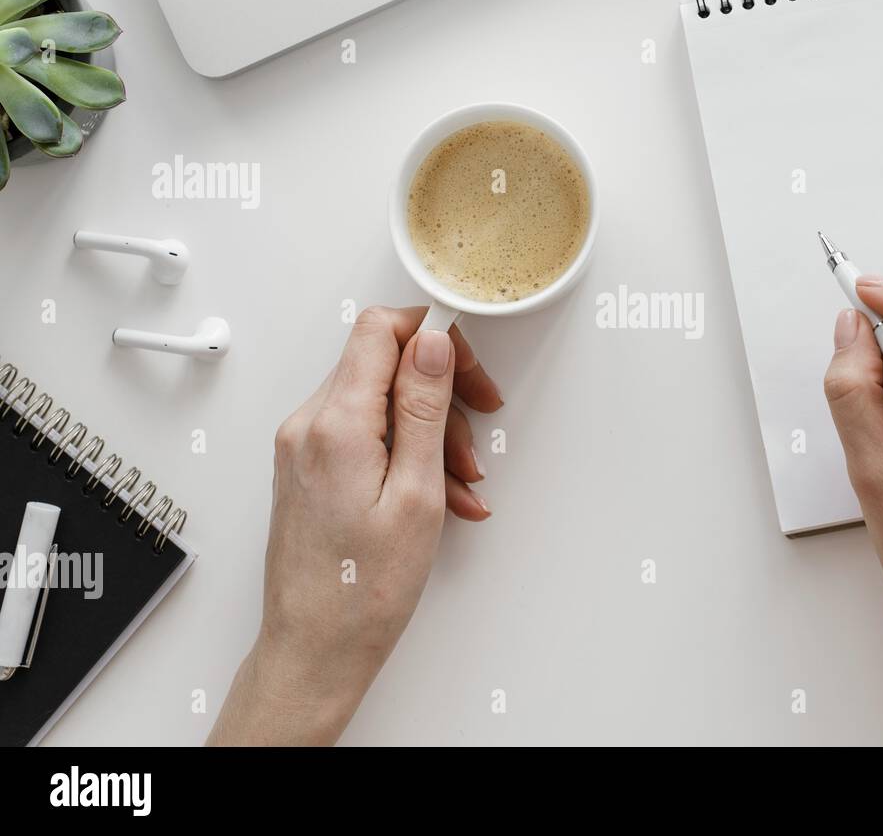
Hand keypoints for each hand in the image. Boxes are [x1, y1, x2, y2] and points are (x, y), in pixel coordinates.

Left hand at [209, 307, 502, 744]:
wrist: (314, 650)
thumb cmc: (362, 590)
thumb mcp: (416, 493)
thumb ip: (422, 409)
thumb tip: (431, 344)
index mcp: (335, 424)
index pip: (380, 329)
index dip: (432, 335)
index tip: (468, 367)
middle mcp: (308, 426)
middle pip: (384, 363)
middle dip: (441, 392)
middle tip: (480, 424)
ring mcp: (303, 447)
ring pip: (380, 401)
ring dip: (431, 430)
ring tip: (462, 481)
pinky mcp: (308, 468)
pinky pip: (365, 435)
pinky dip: (406, 453)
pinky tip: (439, 494)